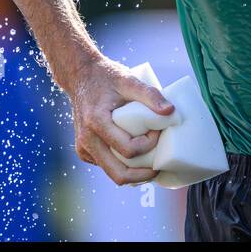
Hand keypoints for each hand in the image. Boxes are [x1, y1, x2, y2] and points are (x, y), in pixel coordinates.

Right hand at [64, 54, 175, 185]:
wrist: (80, 76)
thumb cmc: (106, 77)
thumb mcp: (129, 80)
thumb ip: (150, 94)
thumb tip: (170, 111)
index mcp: (96, 122)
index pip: (129, 149)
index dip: (149, 144)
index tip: (158, 131)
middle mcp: (86, 139)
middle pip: (118, 174)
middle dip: (142, 175)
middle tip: (159, 167)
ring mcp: (83, 148)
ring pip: (112, 174)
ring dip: (133, 173)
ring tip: (150, 163)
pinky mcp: (83, 151)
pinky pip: (106, 166)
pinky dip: (121, 165)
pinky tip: (135, 155)